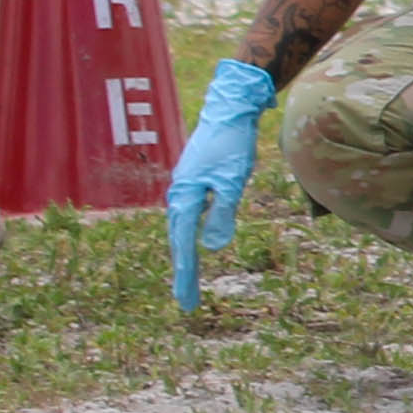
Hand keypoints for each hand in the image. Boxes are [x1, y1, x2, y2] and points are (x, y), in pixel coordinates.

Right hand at [164, 60, 280, 311]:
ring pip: (181, 229)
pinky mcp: (194, 181)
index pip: (184, 244)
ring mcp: (185, 187)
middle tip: (186, 302)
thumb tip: (211, 248)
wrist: (229, 110)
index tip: (186, 300)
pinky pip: (187, 216)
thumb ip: (222, 213)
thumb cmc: (232, 145)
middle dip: (183, 272)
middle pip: (179, 241)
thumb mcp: (233, 181)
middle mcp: (180, 195)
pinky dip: (188, 235)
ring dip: (184, 255)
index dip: (185, 273)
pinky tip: (191, 244)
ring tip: (187, 282)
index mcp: (186, 198)